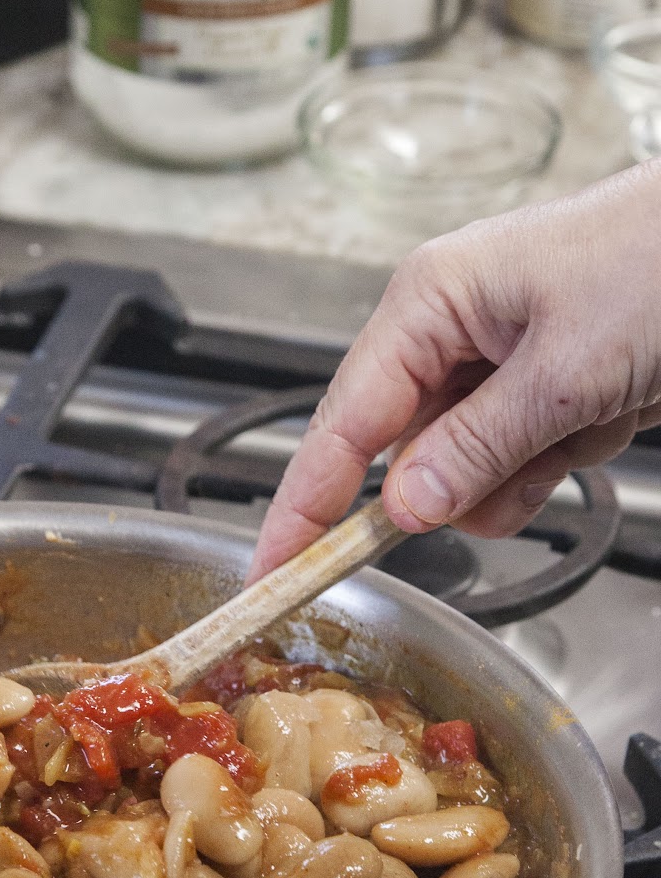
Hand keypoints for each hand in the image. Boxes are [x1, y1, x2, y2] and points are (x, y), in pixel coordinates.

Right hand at [250, 161, 660, 578]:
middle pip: (407, 458)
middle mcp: (448, 334)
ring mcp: (495, 366)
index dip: (303, 508)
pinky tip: (604, 415)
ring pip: (466, 472)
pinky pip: (518, 465)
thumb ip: (475, 447)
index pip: (340, 427)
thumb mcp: (565, 369)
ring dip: (526, 472)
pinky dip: (562, 460)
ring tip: (586, 420)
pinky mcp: (538, 391)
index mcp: (427, 305)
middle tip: (527, 459)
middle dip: (465, 481)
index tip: (273, 572)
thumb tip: (404, 509)